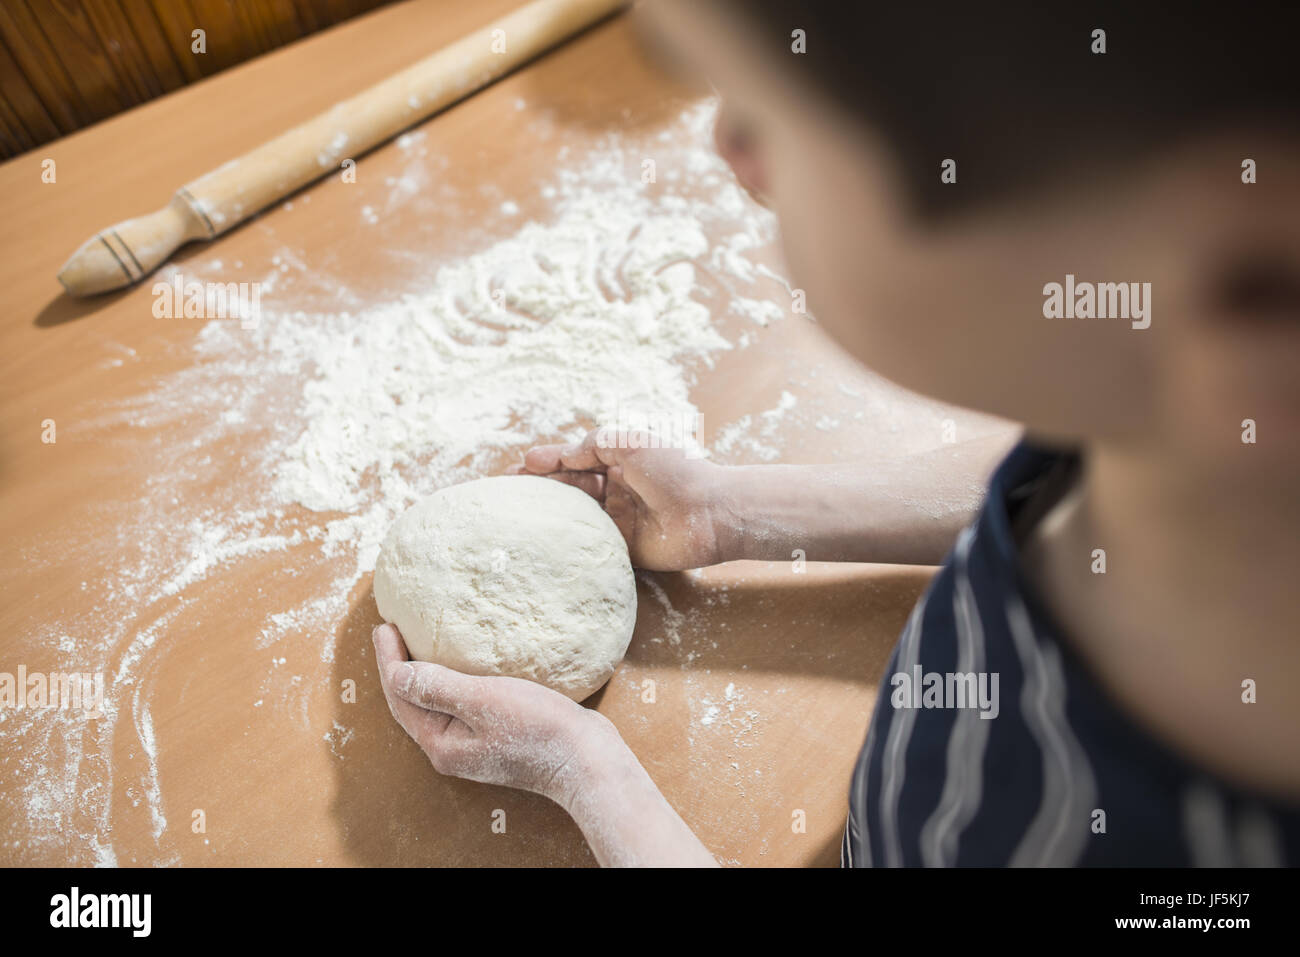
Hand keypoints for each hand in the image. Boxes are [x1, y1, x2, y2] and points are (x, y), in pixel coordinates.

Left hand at [372, 622, 622, 805]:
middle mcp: (453, 748)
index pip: (402, 698)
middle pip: (414, 704)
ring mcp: (476, 744)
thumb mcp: (483, 701)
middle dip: (400, 667)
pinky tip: (464, 664)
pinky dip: (453, 680)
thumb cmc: (538, 729)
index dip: (389, 661)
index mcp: (442, 744)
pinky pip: (463, 703)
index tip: (385, 626)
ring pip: (438, 703)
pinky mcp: (498, 735)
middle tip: (393, 630)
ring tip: (420, 642)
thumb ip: (438, 687)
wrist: (587, 760)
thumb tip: (395, 674)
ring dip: (425, 673)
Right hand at [512, 429, 729, 570]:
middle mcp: (618, 489)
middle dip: (540, 486)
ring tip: (515, 511)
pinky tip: (541, 539)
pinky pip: (589, 542)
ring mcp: (620, 519)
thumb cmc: (676, 471)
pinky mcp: (623, 547)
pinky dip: (566, 539)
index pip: (577, 459)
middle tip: (507, 488)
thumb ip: (595, 444)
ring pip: (576, 514)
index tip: (523, 464)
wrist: (710, 513)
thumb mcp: (632, 443)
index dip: (549, 460)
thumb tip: (565, 455)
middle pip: (571, 487)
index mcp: (621, 461)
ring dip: (548, 511)